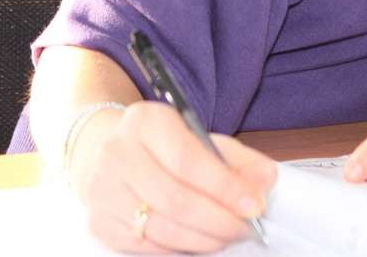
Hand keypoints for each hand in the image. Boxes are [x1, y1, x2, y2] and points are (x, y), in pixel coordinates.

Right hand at [66, 101, 277, 252]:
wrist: (101, 149)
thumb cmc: (158, 144)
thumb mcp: (196, 136)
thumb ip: (235, 158)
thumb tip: (266, 181)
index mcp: (145, 122)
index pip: (188, 160)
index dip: (225, 187)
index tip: (253, 205)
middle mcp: (117, 153)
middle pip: (176, 199)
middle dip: (219, 220)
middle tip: (244, 227)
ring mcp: (103, 190)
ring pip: (163, 228)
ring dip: (204, 239)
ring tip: (226, 236)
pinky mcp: (100, 222)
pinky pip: (148, 247)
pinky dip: (180, 249)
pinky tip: (198, 241)